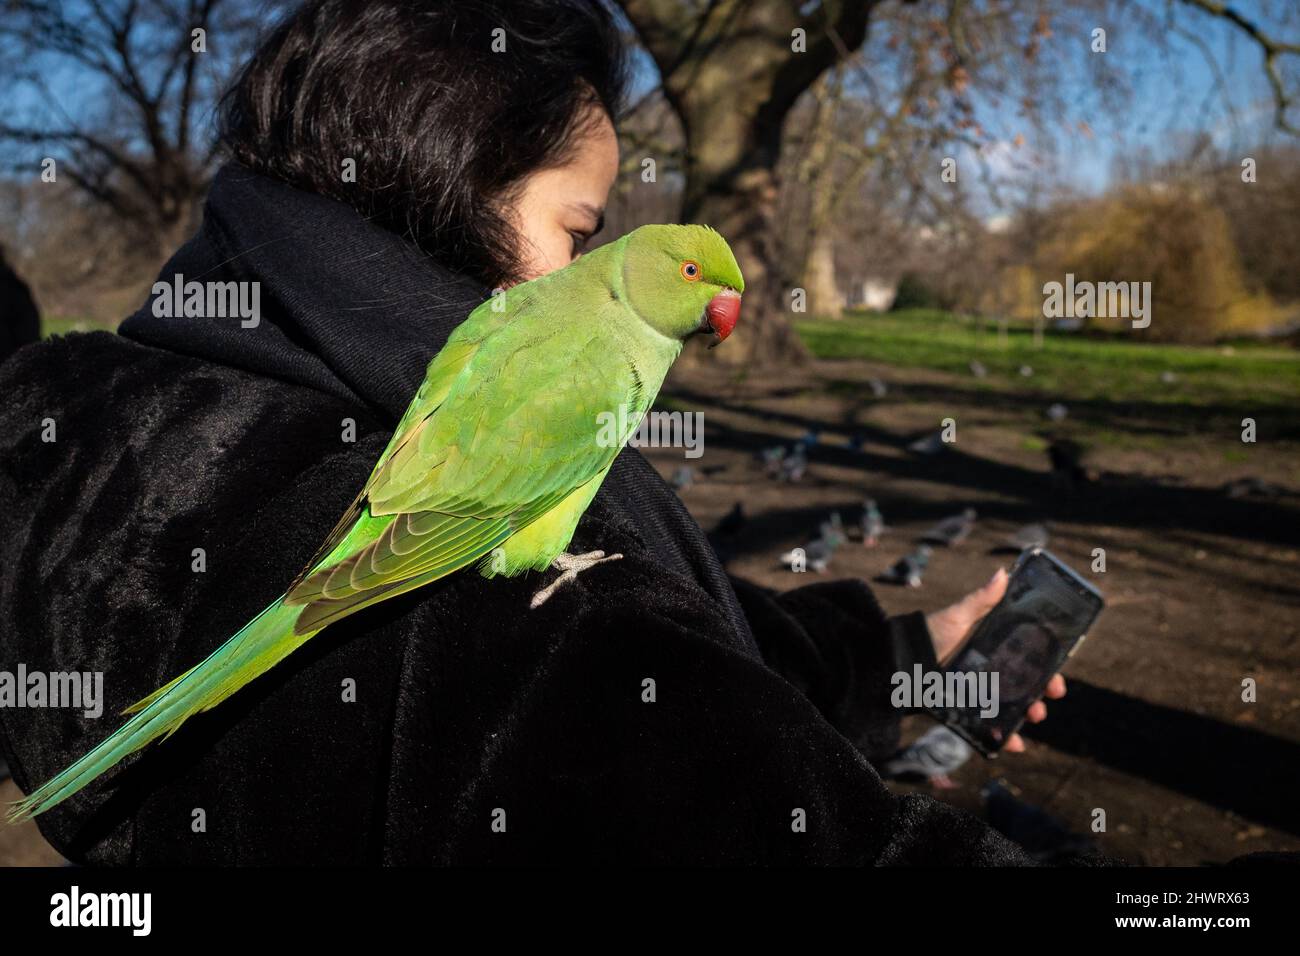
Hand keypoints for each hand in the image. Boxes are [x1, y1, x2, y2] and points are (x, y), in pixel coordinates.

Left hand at [924, 566, 1066, 753]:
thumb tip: (1003, 573)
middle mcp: (988, 672)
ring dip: (1027, 715)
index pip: (1027, 661)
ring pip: (1011, 707)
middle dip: (1041, 694)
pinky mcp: (964, 709)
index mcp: (992, 649)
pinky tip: (1013, 744)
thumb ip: (981, 600)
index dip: (1046, 671)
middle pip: (1024, 686)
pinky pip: (987, 727)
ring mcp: (977, 692)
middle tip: (1049, 698)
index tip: (1057, 680)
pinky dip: (1003, 738)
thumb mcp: (957, 616)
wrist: (899, 660)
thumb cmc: (929, 634)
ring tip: (1034, 716)